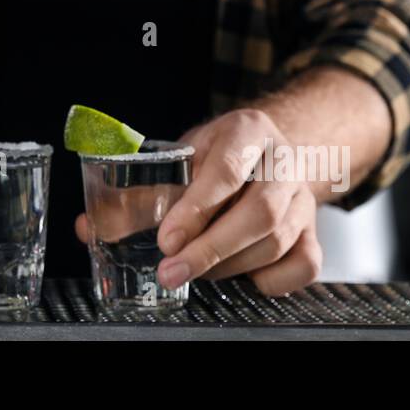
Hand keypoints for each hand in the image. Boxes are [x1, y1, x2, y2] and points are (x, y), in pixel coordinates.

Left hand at [156, 108, 322, 296]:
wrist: (263, 155)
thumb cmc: (215, 158)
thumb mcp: (179, 159)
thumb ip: (141, 194)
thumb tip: (95, 228)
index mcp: (248, 130)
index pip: (227, 170)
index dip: (195, 210)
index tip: (167, 240)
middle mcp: (285, 161)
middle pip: (260, 213)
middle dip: (212, 249)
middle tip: (172, 271)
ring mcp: (305, 197)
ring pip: (277, 242)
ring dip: (228, 265)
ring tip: (192, 268)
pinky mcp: (315, 230)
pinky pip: (304, 265)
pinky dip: (269, 279)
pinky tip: (240, 273)